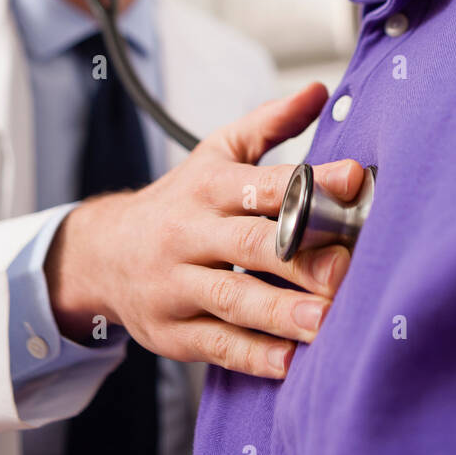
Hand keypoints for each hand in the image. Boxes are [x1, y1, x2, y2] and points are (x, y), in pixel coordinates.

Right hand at [45, 81, 363, 377]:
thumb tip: (319, 91)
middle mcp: (190, 234)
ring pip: (232, 298)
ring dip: (281, 313)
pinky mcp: (172, 331)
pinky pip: (214, 344)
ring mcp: (177, 285)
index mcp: (209, 187)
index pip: (262, 183)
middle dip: (299, 257)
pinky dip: (251, 355)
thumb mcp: (217, 154)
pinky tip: (288, 363)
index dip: (308, 182)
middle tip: (346, 270)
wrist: (103, 252)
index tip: (352, 181)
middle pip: (249, 244)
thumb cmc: (181, 201)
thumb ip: (271, 124)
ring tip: (325, 323)